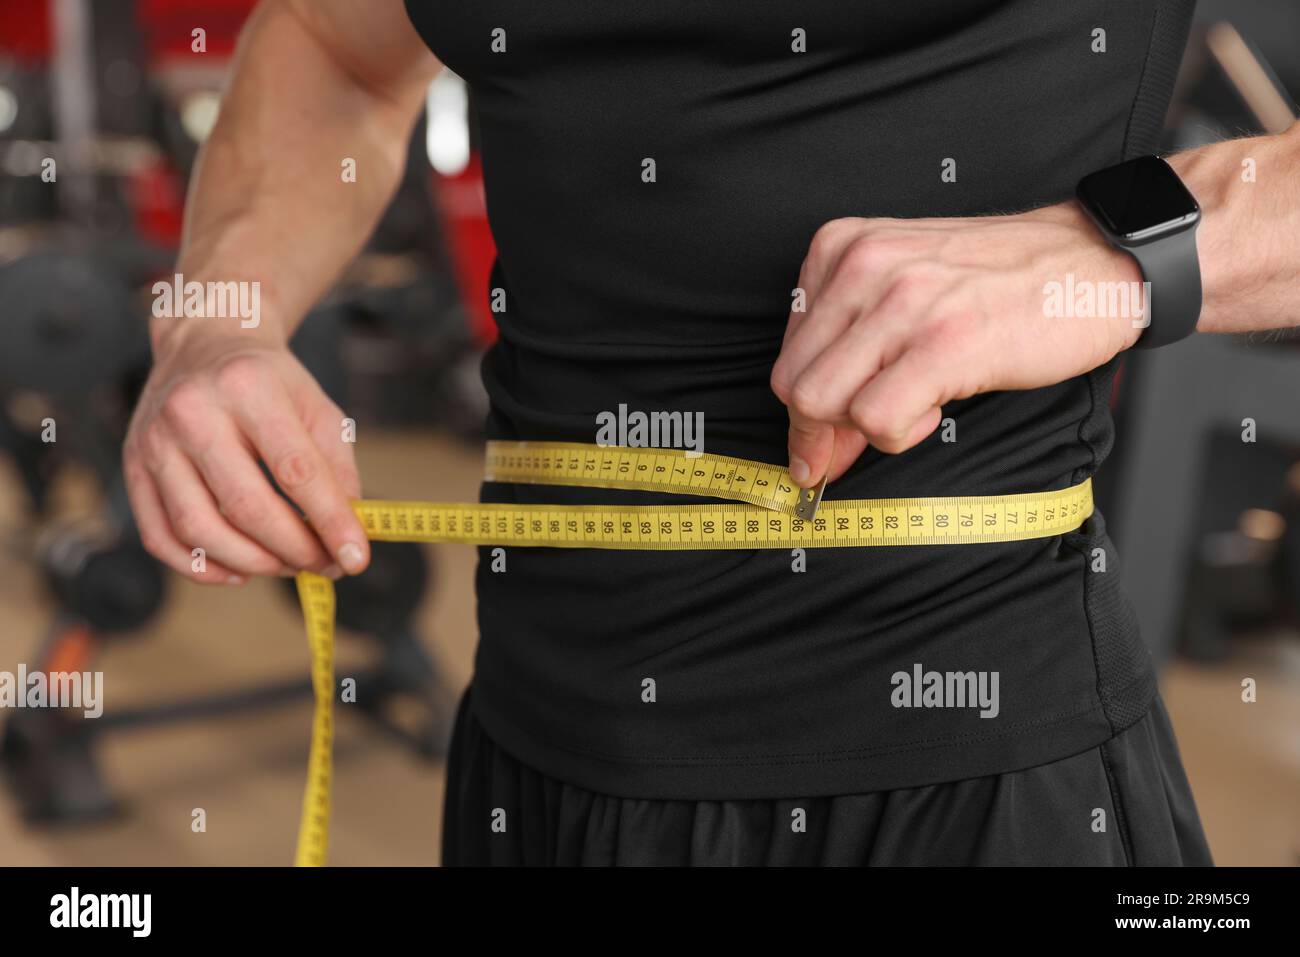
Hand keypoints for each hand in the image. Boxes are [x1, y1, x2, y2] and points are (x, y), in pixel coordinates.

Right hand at [123, 322, 369, 584]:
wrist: (203, 344)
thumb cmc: (268, 382)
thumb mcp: (317, 409)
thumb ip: (338, 470)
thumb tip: (347, 536)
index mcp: (248, 387)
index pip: (295, 471)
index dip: (329, 521)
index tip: (355, 557)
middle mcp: (193, 411)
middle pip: (246, 507)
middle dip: (293, 549)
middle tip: (324, 564)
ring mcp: (154, 440)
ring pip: (199, 530)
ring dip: (253, 563)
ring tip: (287, 565)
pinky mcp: (133, 466)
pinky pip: (160, 536)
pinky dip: (202, 567)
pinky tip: (240, 571)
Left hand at [769, 204, 1144, 485]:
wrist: (1093, 263)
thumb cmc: (1003, 282)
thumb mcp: (906, 294)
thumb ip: (850, 354)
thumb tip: (812, 443)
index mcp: (842, 248)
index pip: (787, 352)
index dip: (805, 411)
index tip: (822, 441)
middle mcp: (863, 266)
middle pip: (794, 384)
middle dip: (823, 431)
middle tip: (867, 435)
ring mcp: (902, 301)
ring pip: (821, 403)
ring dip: (865, 429)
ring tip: (917, 402)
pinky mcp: (943, 341)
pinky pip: (876, 419)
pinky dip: (899, 434)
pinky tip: (935, 407)